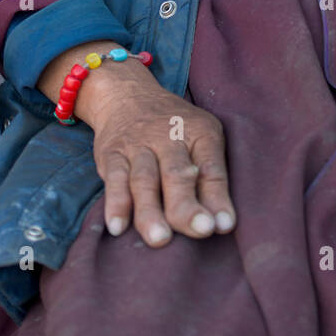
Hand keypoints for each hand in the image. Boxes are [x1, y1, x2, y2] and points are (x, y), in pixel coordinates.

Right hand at [36, 41, 235, 247]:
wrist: (128, 95)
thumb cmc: (174, 129)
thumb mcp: (200, 140)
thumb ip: (209, 179)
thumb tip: (221, 225)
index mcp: (199, 132)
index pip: (211, 167)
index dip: (218, 197)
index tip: (224, 225)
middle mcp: (169, 136)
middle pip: (177, 174)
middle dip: (187, 205)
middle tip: (200, 230)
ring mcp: (138, 145)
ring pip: (144, 180)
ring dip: (151, 211)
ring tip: (159, 239)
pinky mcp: (112, 154)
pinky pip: (113, 179)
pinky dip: (115, 203)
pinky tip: (118, 227)